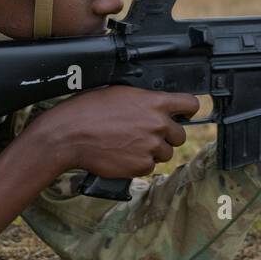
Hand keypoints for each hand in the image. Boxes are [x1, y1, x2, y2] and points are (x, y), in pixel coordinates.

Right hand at [35, 86, 198, 179]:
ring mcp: (151, 147)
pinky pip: (150, 166)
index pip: (191, 104)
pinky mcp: (142, 166)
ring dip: (153, 151)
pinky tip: (123, 154)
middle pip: (180, 135)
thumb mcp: (120, 93)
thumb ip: (145, 100)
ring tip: (130, 144)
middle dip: (167, 135)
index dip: (188, 110)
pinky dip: (139, 163)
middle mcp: (158, 124)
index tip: (184, 114)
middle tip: (147, 134)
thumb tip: (156, 105)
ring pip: (166, 153)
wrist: (69, 135)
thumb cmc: (89, 110)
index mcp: (154, 102)